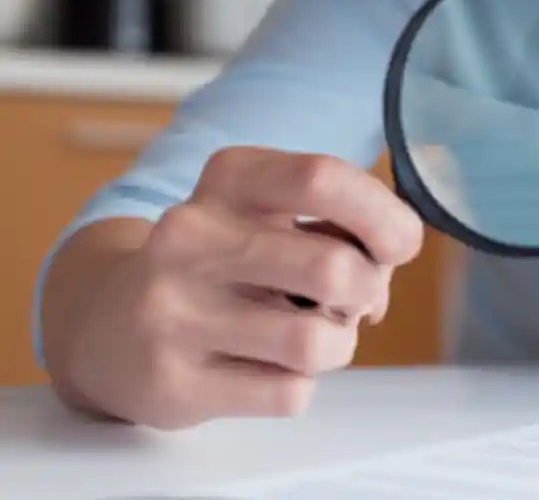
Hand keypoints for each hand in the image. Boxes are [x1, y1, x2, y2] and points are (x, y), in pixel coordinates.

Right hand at [67, 148, 423, 430]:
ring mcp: (174, 311)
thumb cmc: (222, 265)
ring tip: (311, 334)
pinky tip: (267, 366)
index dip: (385, 217)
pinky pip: (290, 392)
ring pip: (317, 341)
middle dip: (368, 289)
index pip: (323, 178)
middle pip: (333, 266)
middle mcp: (191, 235)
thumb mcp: (269, 216)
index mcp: (228, 178)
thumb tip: (386, 267)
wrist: (108, 325)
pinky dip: (300, 384)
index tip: (399, 244)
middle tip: (352, 297)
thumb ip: (339, 226)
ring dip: (338, 343)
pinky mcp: (174, 382)